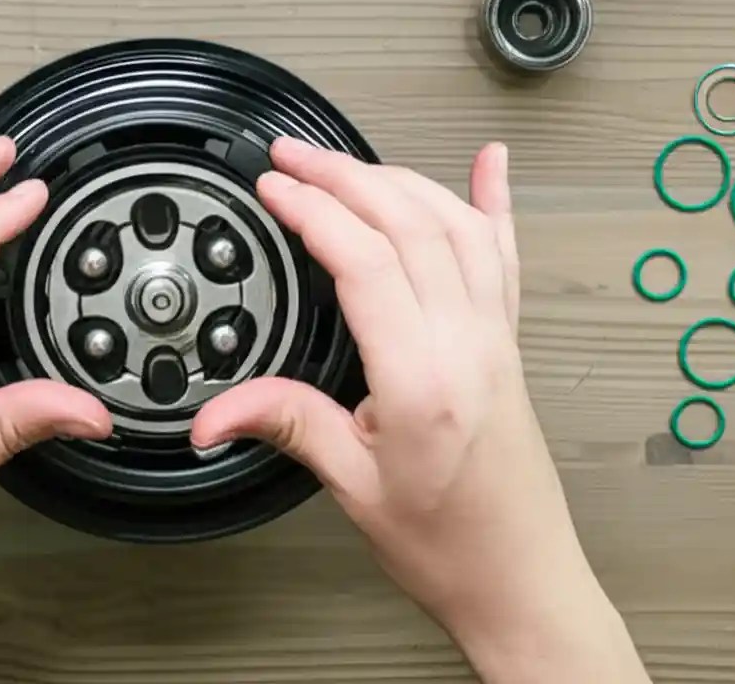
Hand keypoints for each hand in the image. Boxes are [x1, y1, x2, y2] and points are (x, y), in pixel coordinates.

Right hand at [193, 138, 648, 682]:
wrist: (521, 578)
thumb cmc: (450, 544)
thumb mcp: (352, 485)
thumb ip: (286, 425)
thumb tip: (213, 414)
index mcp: (423, 378)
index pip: (363, 260)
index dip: (312, 211)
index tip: (274, 187)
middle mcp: (469, 344)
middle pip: (409, 223)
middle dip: (344, 176)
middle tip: (293, 155)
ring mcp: (496, 338)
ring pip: (455, 226)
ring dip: (399, 180)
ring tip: (349, 160)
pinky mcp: (508, 345)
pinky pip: (505, 257)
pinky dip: (495, 203)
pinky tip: (491, 167)